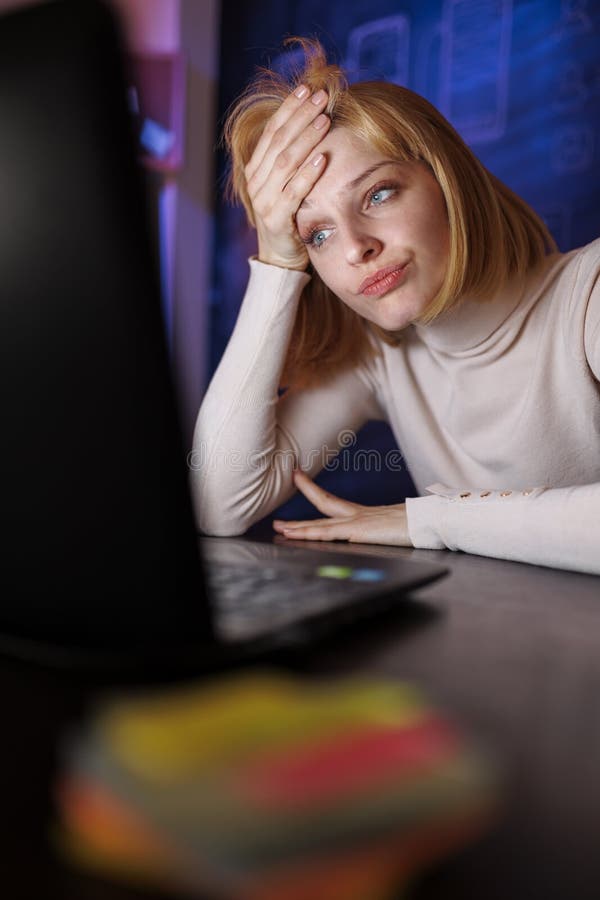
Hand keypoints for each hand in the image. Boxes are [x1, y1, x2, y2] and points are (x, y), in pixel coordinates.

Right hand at [244, 85, 330, 269]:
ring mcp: (264, 201)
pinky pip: (292, 193)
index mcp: (256, 168)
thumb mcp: (287, 184)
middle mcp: (256, 181)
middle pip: (278, 141)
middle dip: (301, 116)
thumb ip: (293, 158)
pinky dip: (307, 174)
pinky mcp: (276, 220)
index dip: (289, 108)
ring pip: (284, 162)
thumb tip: (314, 121)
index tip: (308, 88)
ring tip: (324, 119)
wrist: (280, 258)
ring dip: (306, 138)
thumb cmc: (291, 216)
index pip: (272, 130)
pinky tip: (322, 158)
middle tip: (321, 97)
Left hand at [273, 470, 412, 545]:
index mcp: (367, 514)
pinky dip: (310, 534)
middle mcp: (360, 515)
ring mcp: (358, 522)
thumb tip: (387, 531)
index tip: (300, 478)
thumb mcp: (400, 526)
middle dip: (303, 498)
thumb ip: (388, 528)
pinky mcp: (359, 532)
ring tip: (279, 528)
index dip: (316, 491)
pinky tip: (295, 535)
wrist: (433, 521)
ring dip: (297, 527)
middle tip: (284, 497)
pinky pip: (328, 533)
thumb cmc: (423, 524)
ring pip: (320, 522)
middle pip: (324, 505)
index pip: (335, 502)